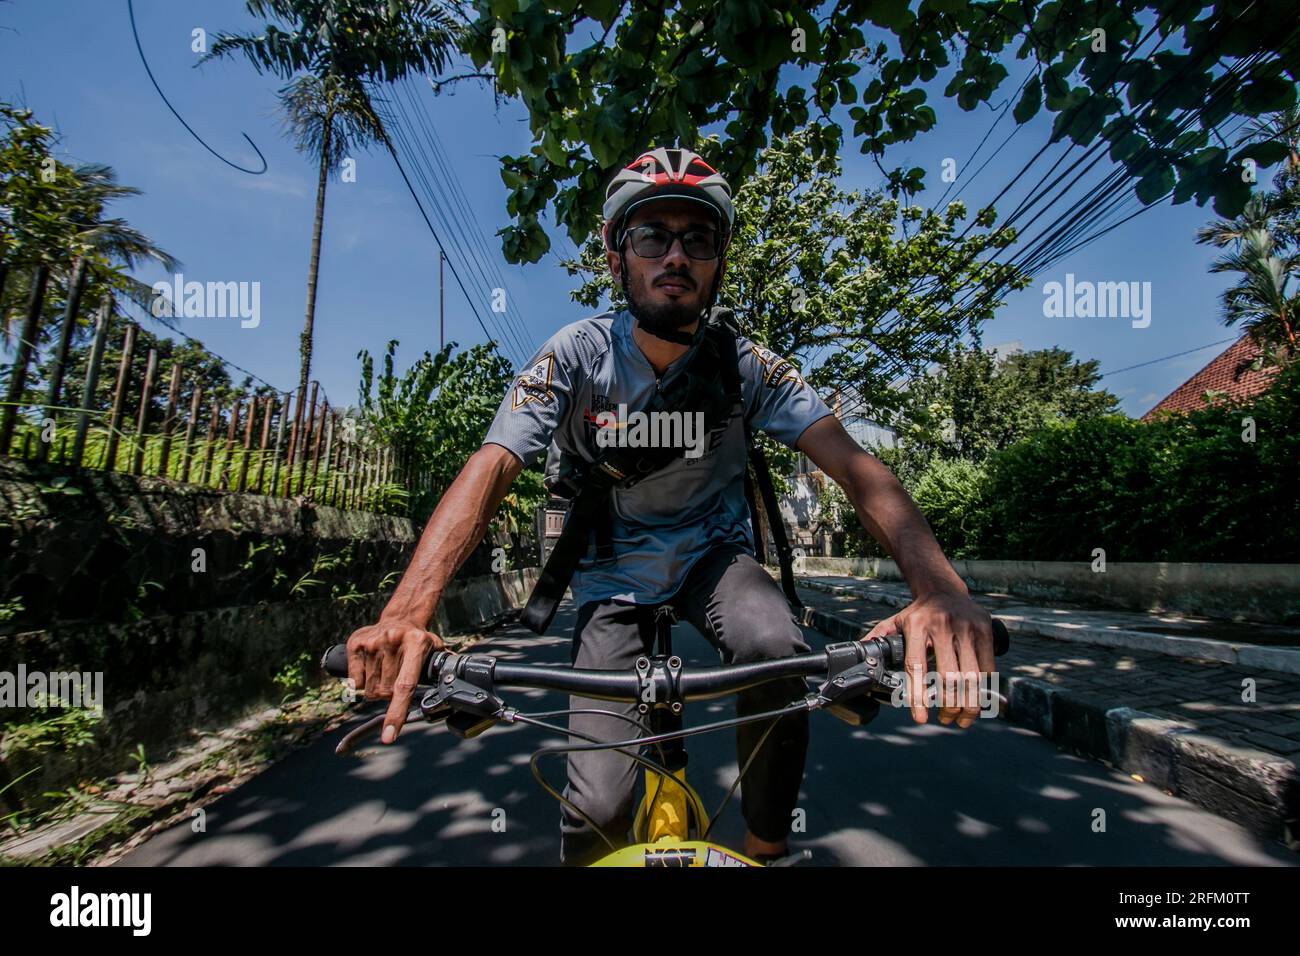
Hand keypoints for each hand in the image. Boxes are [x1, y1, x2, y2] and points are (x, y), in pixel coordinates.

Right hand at [346, 617, 443, 743]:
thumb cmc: (419, 640)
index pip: (404, 687)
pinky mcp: (355, 644)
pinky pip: (353, 681)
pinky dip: (360, 683)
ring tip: (386, 672)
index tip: (388, 736)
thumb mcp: (435, 650)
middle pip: (384, 692)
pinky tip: (372, 669)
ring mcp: (373, 643)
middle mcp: (393, 643)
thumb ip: (443, 667)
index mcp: (416, 646)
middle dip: (389, 696)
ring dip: (376, 690)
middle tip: (396, 680)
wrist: (401, 616)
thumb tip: (456, 684)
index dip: (396, 713)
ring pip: (368, 690)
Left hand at [864, 591, 993, 727]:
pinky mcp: (985, 629)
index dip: (918, 696)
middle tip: (945, 718)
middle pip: (948, 678)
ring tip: (961, 718)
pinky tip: (975, 699)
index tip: (920, 718)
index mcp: (915, 625)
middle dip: (948, 706)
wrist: (944, 589)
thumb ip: (879, 637)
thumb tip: (859, 649)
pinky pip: (988, 667)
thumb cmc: (919, 613)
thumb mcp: (896, 621)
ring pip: (971, 677)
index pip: (915, 667)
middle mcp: (941, 625)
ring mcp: (965, 627)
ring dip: (968, 704)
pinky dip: (983, 688)